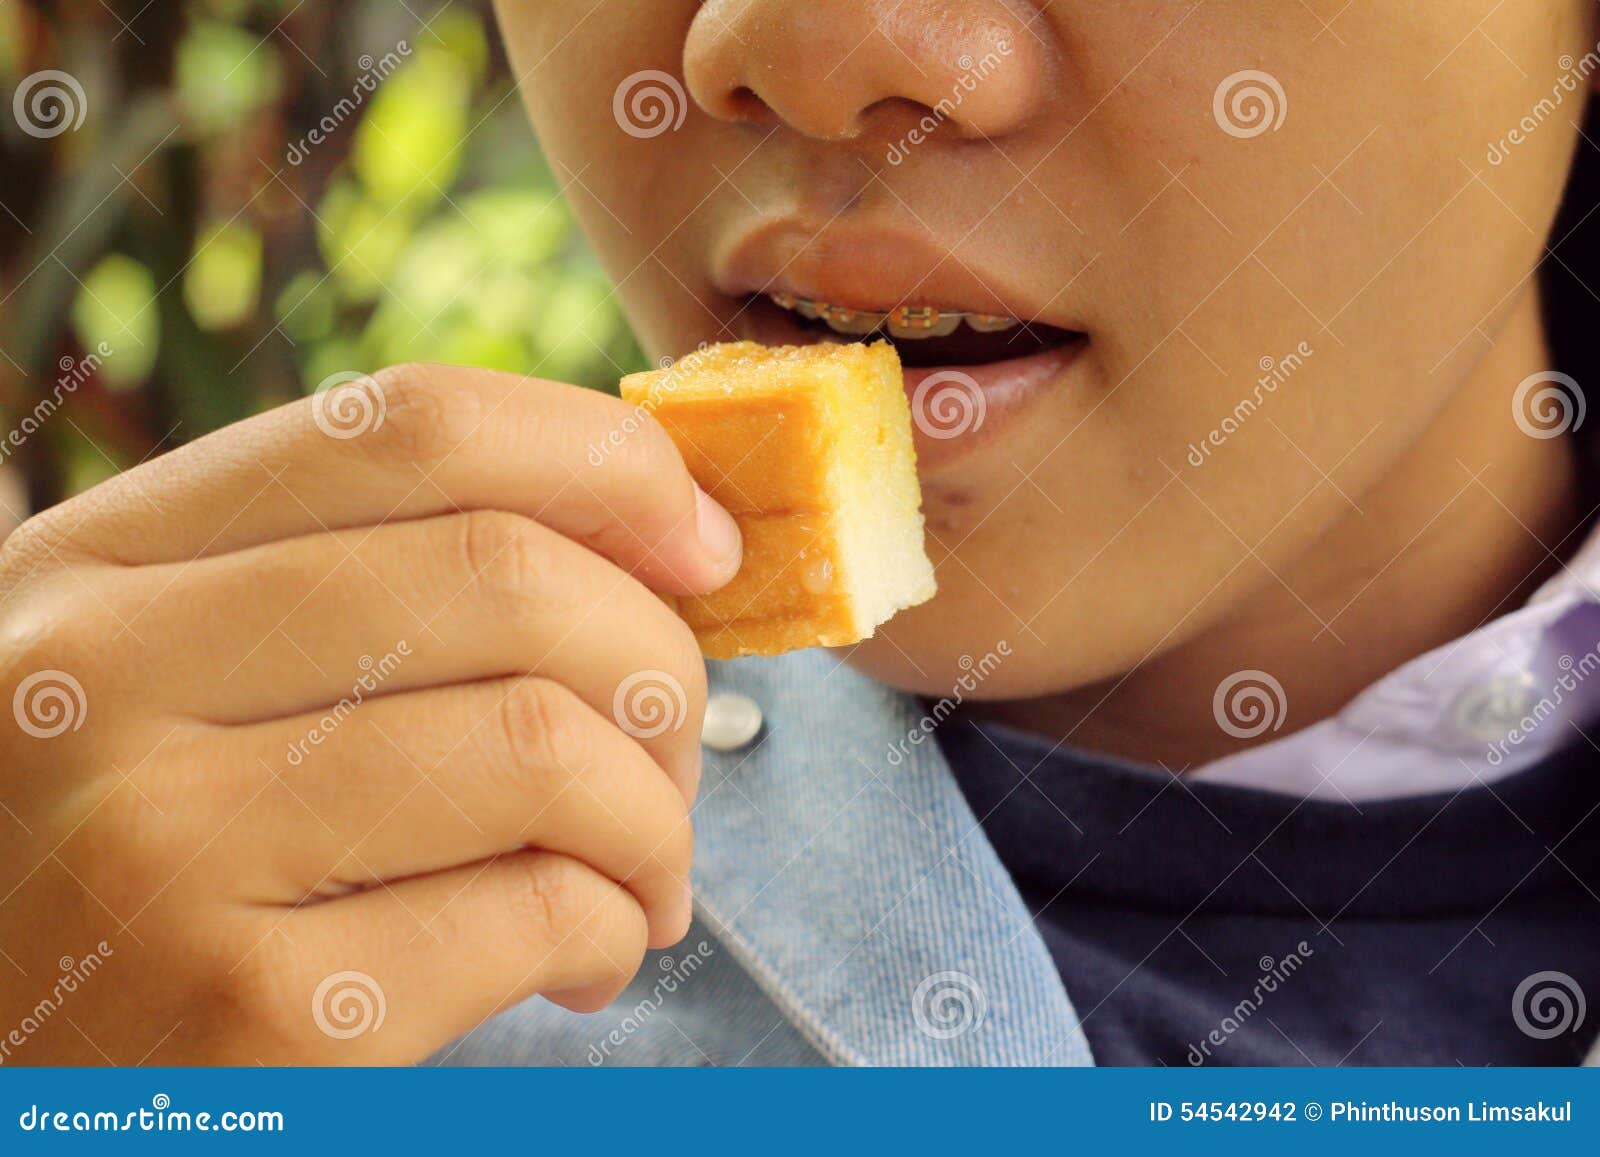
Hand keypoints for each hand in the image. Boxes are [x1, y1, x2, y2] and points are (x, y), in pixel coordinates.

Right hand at [0, 363, 738, 1063]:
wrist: (14, 1099)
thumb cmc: (147, 875)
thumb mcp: (185, 681)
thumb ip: (369, 586)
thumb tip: (665, 536)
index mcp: (108, 561)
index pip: (416, 424)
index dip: (611, 462)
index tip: (702, 546)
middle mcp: (105, 677)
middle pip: (511, 576)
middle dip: (661, 668)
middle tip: (671, 759)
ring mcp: (163, 846)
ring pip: (549, 743)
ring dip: (655, 819)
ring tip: (640, 875)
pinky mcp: (246, 1015)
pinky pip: (538, 909)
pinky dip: (612, 929)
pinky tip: (584, 960)